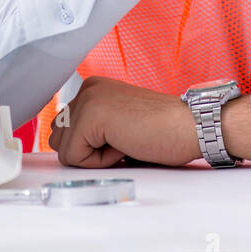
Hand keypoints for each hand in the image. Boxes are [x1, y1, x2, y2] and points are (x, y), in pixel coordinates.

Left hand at [48, 76, 201, 167]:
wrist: (191, 127)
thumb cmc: (165, 131)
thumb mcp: (119, 127)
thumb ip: (93, 131)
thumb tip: (68, 152)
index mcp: (93, 89)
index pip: (65, 131)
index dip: (92, 147)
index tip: (123, 137)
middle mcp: (87, 89)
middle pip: (59, 139)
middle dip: (88, 151)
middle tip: (124, 140)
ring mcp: (87, 100)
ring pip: (64, 150)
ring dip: (94, 157)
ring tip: (126, 141)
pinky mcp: (91, 116)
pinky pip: (74, 158)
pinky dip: (100, 162)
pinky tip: (126, 144)